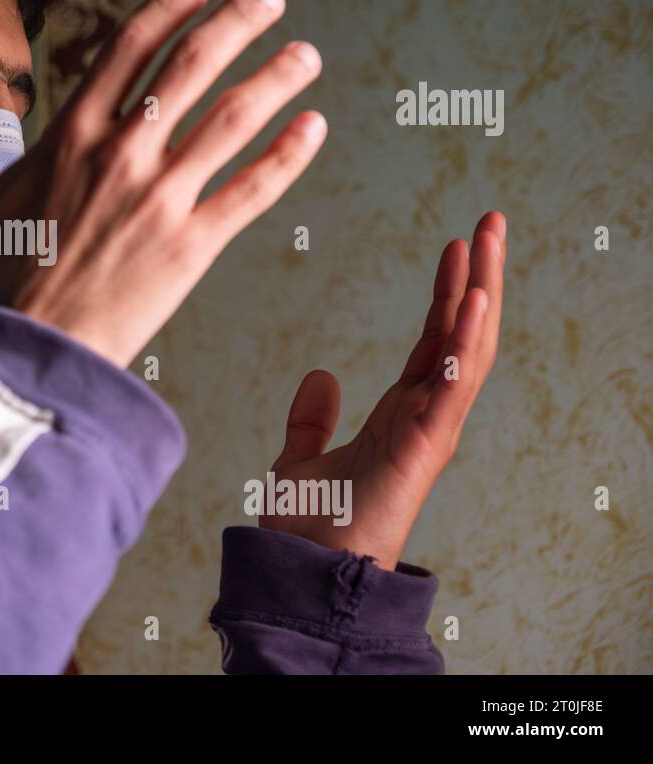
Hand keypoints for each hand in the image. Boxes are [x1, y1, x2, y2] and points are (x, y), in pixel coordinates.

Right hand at [0, 0, 325, 367]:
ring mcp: (159, 200)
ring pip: (231, 120)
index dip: (169, 9)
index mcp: (68, 137)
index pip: (129, 50)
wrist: (27, 354)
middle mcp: (120, 156)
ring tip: (305, 55)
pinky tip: (313, 127)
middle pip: (190, 68)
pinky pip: (251, 190)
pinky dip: (287, 156)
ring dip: (274, 79)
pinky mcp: (191, 247)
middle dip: (236, 23)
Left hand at [260, 212, 506, 568]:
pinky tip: (474, 298)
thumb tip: (321, 373)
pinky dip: (465, 341)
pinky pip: (454, 385)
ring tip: (489, 236)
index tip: (455, 245)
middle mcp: (425, 415)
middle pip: (462, 332)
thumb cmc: (311, 526)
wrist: (306, 570)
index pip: (434, 339)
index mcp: (403, 413)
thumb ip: (313, 417)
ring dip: (481, 289)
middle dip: (478, 275)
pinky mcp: (425, 444)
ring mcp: (430, 428)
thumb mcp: (302, 456)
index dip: (447, 292)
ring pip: (468, 347)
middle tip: (490, 221)